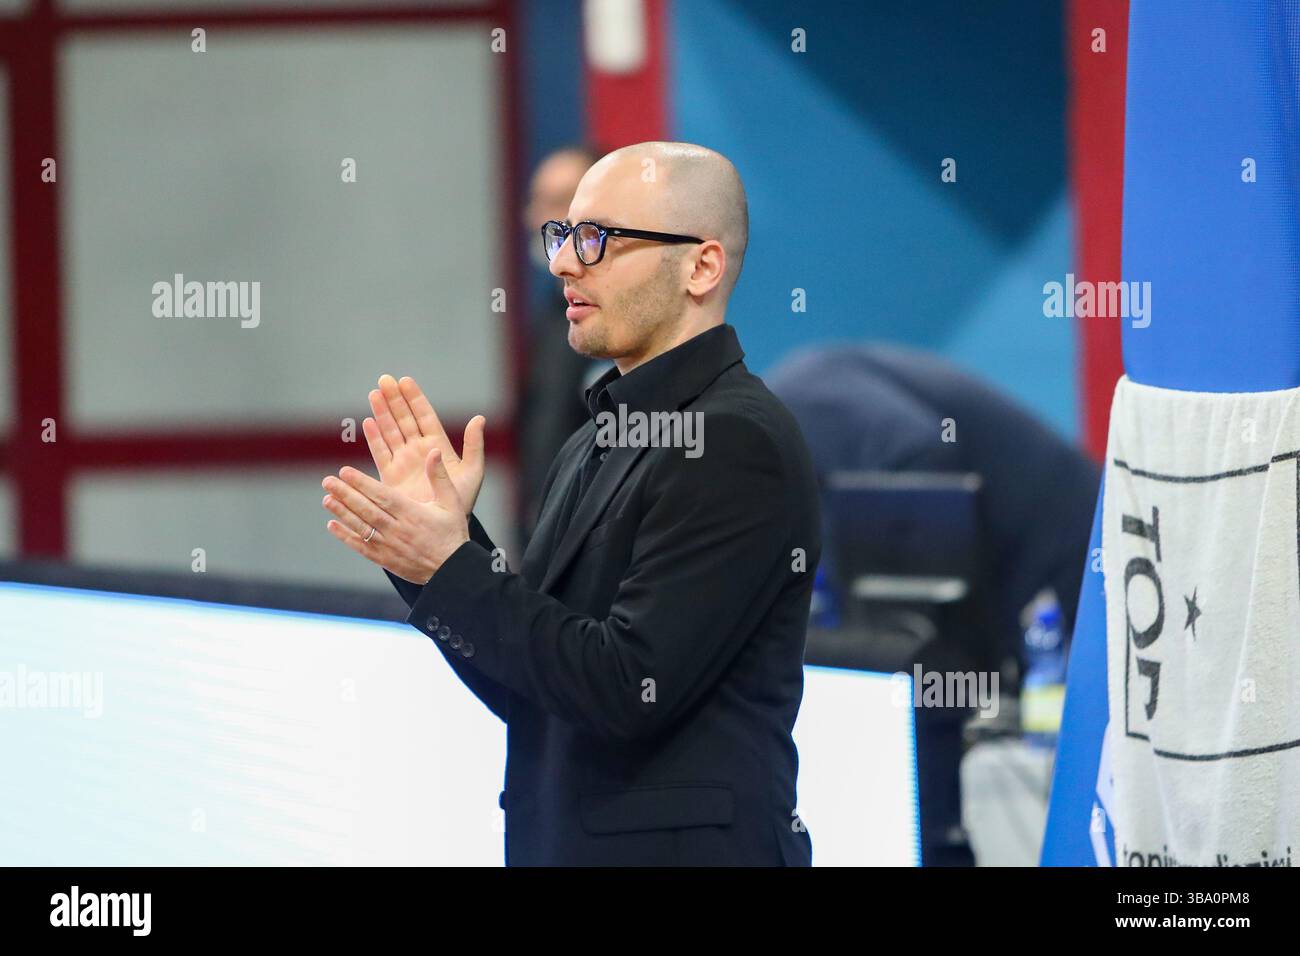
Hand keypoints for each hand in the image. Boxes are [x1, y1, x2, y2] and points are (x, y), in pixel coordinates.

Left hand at [321, 448, 469, 584]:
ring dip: (342, 513)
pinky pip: (361, 547)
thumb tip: (433, 451)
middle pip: (366, 509)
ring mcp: (389, 545)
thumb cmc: (452, 533)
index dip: (362, 483)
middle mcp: (397, 529)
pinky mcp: (385, 559)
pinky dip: (346, 536)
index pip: (382, 495)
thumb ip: (440, 477)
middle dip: (345, 494)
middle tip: (328, 481)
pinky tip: (332, 526)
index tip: (345, 471)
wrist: (452, 570)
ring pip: (361, 526)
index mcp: (412, 512)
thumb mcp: (452, 502)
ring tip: (327, 499)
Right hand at [363, 374, 484, 513]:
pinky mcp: (391, 476)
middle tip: (385, 379)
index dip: (415, 398)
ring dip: (382, 413)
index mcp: (438, 445)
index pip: (424, 416)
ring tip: (374, 393)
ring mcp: (404, 461)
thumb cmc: (462, 499)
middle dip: (394, 399)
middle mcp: (419, 450)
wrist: (444, 525)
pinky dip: (374, 438)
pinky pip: (381, 452)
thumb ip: (474, 444)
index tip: (405, 381)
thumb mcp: (473, 470)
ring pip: (390, 431)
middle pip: (404, 419)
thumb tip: (479, 418)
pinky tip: (368, 422)